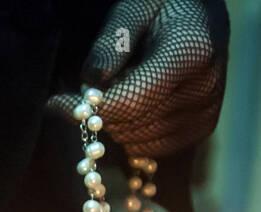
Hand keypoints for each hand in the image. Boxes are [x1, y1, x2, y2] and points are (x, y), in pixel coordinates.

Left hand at [47, 0, 228, 157]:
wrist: (203, 14)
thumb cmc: (163, 5)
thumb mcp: (134, 8)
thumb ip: (111, 44)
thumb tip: (90, 86)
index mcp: (190, 52)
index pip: (132, 100)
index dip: (89, 109)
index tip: (54, 103)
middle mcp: (205, 87)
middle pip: (131, 124)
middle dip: (102, 110)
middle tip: (95, 87)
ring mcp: (205, 111)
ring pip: (137, 141)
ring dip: (118, 121)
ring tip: (126, 86)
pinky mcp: (202, 127)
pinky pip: (151, 148)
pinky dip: (133, 132)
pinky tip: (138, 103)